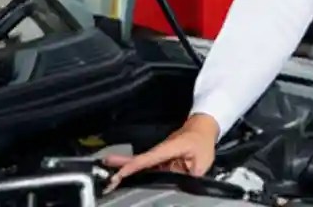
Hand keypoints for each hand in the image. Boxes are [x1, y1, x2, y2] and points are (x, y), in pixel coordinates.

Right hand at [102, 113, 218, 190]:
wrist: (202, 127)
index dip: (135, 166)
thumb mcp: (203, 161)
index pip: (149, 158)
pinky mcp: (160, 158)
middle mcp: (161, 150)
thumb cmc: (202, 141)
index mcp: (170, 148)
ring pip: (140, 163)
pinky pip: (146, 165)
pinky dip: (134, 170)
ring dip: (125, 169)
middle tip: (109, 176)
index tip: (121, 173)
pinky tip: (123, 175)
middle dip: (123, 167)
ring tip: (110, 178)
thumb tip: (184, 186)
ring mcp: (159, 154)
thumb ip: (192, 176)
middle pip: (139, 160)